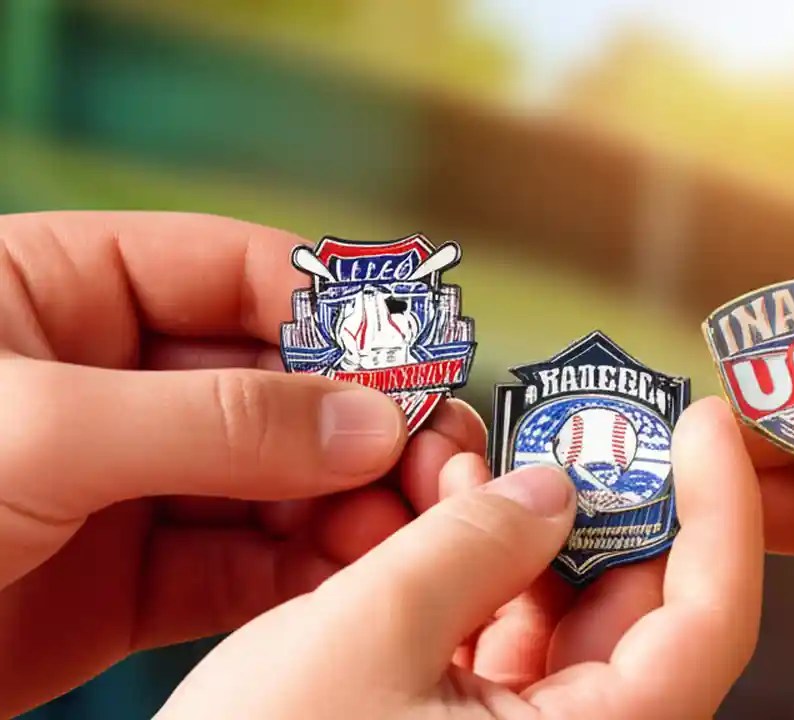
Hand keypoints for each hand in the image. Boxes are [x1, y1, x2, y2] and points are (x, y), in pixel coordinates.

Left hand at [0, 212, 483, 715]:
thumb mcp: (36, 429)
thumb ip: (213, 419)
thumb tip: (362, 420)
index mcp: (64, 294)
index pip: (238, 274)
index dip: (336, 314)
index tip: (413, 362)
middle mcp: (109, 384)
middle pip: (275, 384)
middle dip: (360, 423)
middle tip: (434, 461)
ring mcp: (125, 484)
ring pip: (275, 479)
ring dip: (350, 503)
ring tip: (410, 527)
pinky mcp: (129, 581)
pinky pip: (244, 565)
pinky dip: (306, 573)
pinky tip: (353, 575)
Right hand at [156, 398, 762, 719]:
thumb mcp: (361, 638)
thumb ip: (468, 546)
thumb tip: (551, 490)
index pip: (708, 623)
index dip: (719, 512)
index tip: (701, 423)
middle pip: (637, 612)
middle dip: (597, 505)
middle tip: (555, 423)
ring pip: (567, 626)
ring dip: (526, 538)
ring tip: (465, 470)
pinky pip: (507, 652)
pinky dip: (480, 586)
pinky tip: (434, 529)